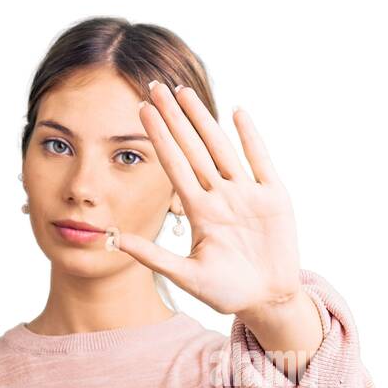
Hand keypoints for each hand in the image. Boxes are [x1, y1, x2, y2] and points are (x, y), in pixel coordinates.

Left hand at [110, 81, 304, 317]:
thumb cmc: (228, 292)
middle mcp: (221, 196)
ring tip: (185, 91)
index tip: (141, 110)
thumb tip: (113, 239)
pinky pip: (260, 161)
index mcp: (200, 211)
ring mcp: (247, 194)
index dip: (159, 138)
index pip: (175, 166)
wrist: (268, 301)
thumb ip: (152, 256)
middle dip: (175, 118)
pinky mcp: (274, 198)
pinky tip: (237, 112)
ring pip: (222, 148)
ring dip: (204, 119)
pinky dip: (250, 137)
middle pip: (194, 148)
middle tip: (155, 85)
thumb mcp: (187, 276)